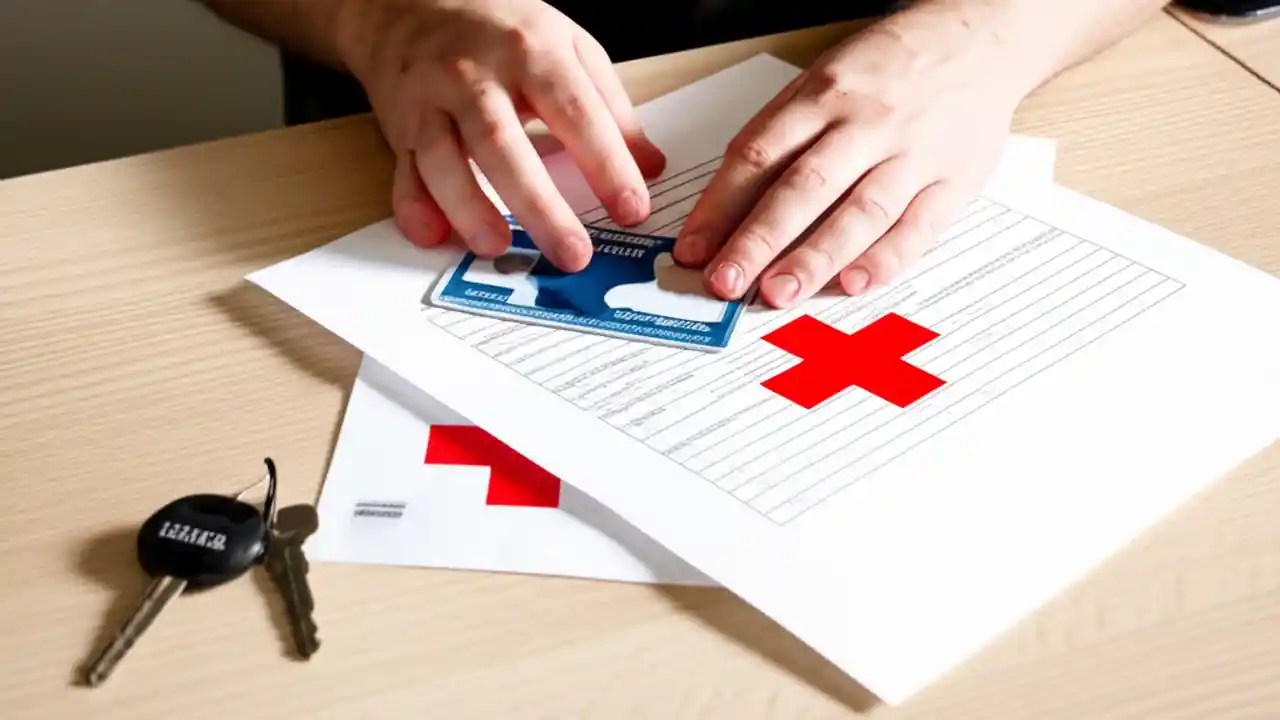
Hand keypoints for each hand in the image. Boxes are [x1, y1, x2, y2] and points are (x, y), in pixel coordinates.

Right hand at [342, 0, 665, 269]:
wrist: (409, 1)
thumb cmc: (500, 30)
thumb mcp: (567, 46)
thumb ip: (610, 108)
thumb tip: (651, 167)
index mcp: (532, 51)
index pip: (576, 111)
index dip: (608, 164)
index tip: (632, 209)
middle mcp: (476, 74)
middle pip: (504, 143)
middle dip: (539, 204)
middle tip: (573, 253)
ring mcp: (431, 99)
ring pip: (443, 158)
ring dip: (469, 208)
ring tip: (498, 248)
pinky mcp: (399, 124)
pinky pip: (405, 169)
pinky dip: (414, 205)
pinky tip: (432, 235)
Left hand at [674, 8, 1025, 306]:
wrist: (980, 37)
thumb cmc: (888, 67)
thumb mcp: (822, 81)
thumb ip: (779, 138)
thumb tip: (727, 206)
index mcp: (824, 97)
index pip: (760, 155)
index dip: (720, 206)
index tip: (695, 248)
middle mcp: (866, 125)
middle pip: (804, 188)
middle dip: (759, 240)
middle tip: (726, 281)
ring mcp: (913, 154)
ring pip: (859, 213)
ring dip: (816, 258)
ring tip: (780, 293)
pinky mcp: (953, 181)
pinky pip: (917, 227)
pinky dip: (886, 259)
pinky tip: (854, 284)